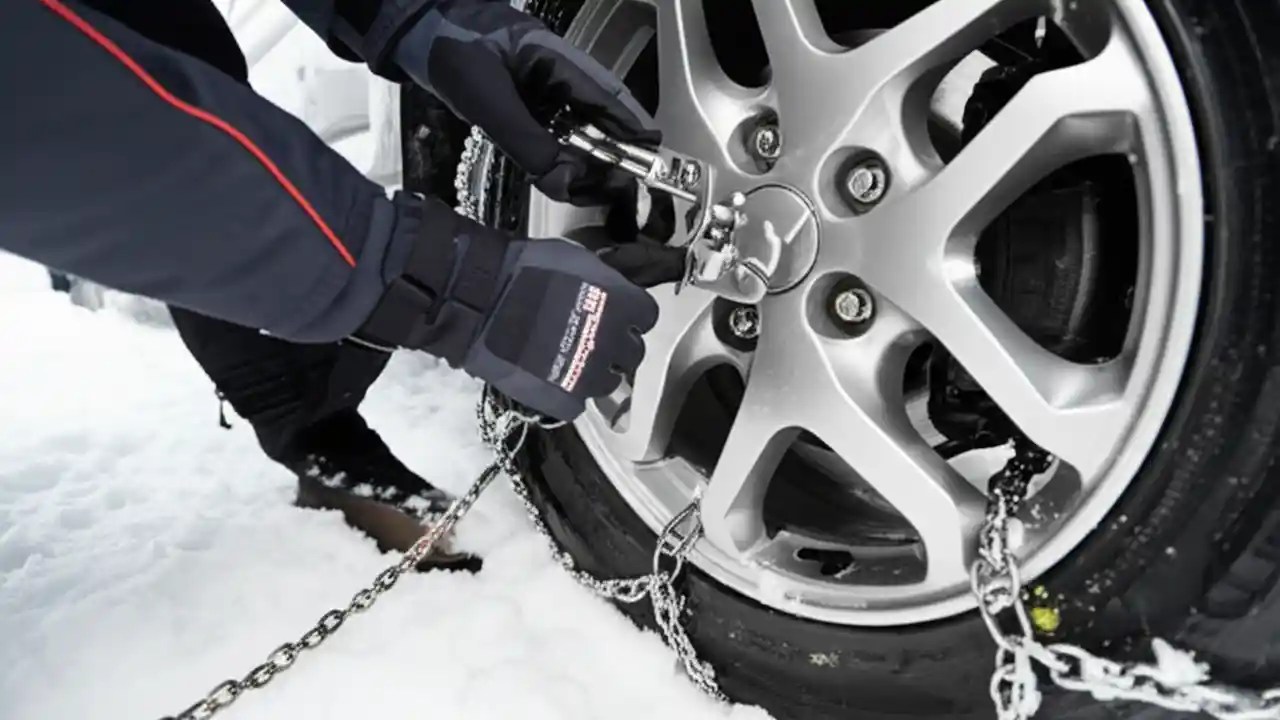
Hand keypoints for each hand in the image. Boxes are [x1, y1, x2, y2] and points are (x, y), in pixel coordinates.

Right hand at [355, 197, 658, 421]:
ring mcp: (590, 373)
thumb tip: (611, 288)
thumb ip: (603, 279)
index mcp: (622, 303)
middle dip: (615, 347)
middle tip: (593, 342)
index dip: (632, 318)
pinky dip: (568, 396)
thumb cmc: (523, 268)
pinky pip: (578, 405)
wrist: (481, 298)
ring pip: (609, 383)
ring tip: (571, 364)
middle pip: (632, 353)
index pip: (647, 317)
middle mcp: (614, 340)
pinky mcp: (565, 398)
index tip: (618, 317)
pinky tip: (553, 382)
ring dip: (595, 374)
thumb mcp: (576, 259)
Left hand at [393, 0, 659, 205]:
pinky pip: (550, 130)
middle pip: (599, 116)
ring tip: (597, 189)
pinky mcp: (520, 100)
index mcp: (560, 62)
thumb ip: (527, 144)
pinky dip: (560, 155)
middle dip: (614, 152)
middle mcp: (557, 74)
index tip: (652, 160)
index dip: (634, 131)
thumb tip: (566, 185)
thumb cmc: (450, 50)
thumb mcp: (489, 100)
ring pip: (577, 126)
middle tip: (622, 189)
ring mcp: (538, 86)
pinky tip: (562, 176)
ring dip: (587, 158)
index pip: (610, 99)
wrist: (411, 29)